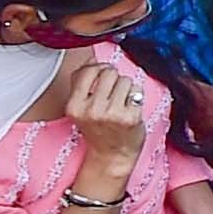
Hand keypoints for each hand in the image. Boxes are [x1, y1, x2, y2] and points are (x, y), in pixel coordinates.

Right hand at [60, 54, 152, 171]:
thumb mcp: (81, 107)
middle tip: (114, 94)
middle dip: (114, 79)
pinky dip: (136, 97)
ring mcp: (112, 114)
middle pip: (110, 72)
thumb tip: (92, 58)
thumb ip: (82, 81)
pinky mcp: (130, 118)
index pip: (89, 70)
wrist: (111, 155)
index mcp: (74, 105)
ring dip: (127, 88)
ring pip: (125, 80)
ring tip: (122, 103)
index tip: (103, 77)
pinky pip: (137, 91)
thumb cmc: (98, 128)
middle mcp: (91, 110)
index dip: (100, 69)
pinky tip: (130, 110)